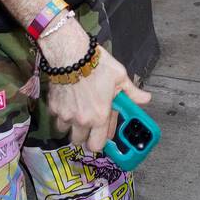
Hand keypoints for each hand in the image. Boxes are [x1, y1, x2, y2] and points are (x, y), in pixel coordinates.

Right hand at [40, 21, 151, 152]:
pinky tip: (67, 101)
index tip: (102, 133)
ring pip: (65, 130)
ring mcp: (65, 115)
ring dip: (71, 125)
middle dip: (84, 135)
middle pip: (79, 141)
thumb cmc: (98, 65)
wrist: (72, 54)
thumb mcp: (120, 77)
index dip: (100, 140)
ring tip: (77, 111)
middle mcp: (82, 120)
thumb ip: (132, 93)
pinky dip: (61, 113)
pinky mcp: (53, 107)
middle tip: (89, 122)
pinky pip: (56, 117)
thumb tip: (146, 98)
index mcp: (99, 117)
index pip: (97, 145)